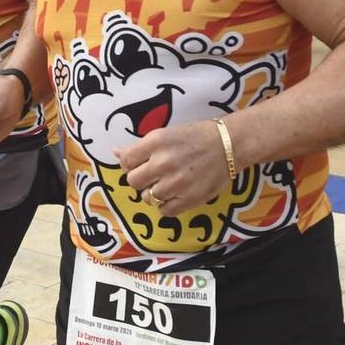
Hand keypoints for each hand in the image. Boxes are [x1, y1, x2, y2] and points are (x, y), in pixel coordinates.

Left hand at [115, 121, 231, 217]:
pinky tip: (176, 194)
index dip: (130, 164)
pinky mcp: (188, 199)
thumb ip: (140, 147)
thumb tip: (115, 152)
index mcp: (156, 142)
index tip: (140, 163)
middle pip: (133, 181)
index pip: (126, 161)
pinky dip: (167, 205)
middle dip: (141, 179)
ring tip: (168, 183)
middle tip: (154, 174)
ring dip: (154, 192)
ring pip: (147, 198)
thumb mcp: (166, 133)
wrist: (229, 145)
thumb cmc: (197, 136)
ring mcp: (176, 183)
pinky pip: (164, 211)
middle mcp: (163, 163)